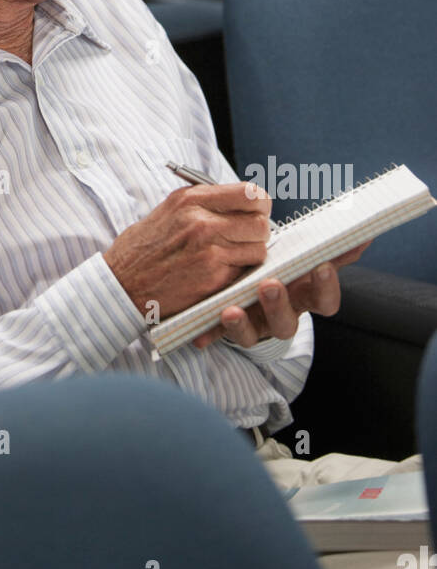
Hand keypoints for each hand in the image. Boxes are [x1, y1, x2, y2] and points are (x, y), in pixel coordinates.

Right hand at [104, 182, 272, 321]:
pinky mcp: (212, 278)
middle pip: (260, 223)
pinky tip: (222, 273)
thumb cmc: (144, 248)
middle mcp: (202, 221)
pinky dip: (239, 274)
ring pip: (259, 249)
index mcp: (191, 199)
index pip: (250, 193)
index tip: (256, 213)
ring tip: (233, 258)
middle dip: (258, 233)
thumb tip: (240, 202)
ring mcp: (209, 251)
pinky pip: (245, 272)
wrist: (122, 283)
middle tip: (247, 239)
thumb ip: (205, 203)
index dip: (259, 205)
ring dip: (251, 255)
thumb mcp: (170, 210)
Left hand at [192, 240, 371, 348]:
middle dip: (280, 305)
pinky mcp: (229, 328)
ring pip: (253, 333)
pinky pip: (220, 335)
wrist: (249, 282)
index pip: (325, 299)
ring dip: (244, 323)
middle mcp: (283, 314)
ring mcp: (255, 324)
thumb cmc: (284, 265)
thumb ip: (334, 248)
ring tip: (232, 309)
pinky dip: (212, 331)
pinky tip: (205, 328)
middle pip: (288, 322)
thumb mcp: (306, 256)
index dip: (326, 287)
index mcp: (304, 295)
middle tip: (271, 284)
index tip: (321, 267)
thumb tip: (363, 233)